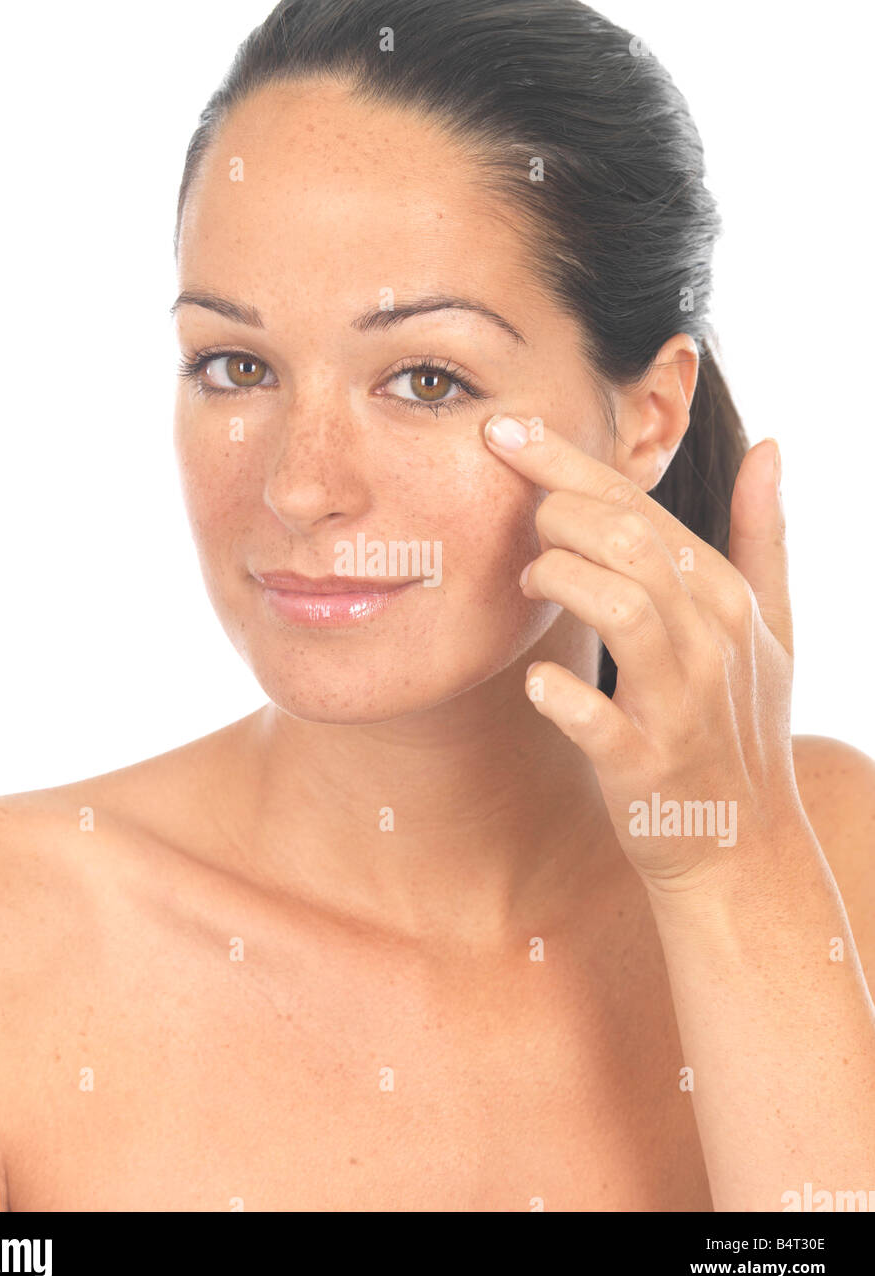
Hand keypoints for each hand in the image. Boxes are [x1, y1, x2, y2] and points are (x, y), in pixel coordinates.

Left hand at [483, 413, 805, 893]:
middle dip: (555, 512)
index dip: (565, 462)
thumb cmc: (744, 724)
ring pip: (622, 608)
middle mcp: (711, 641)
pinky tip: (539, 682)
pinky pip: (599, 719)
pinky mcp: (646, 765)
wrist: (745, 845)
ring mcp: (681, 705)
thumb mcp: (772, 627)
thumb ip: (764, 535)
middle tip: (521, 521)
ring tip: (529, 581)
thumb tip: (770, 446)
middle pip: (627, 540)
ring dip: (558, 580)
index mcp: (728, 598)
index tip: (505, 430)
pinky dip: (563, 695)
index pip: (638, 506)